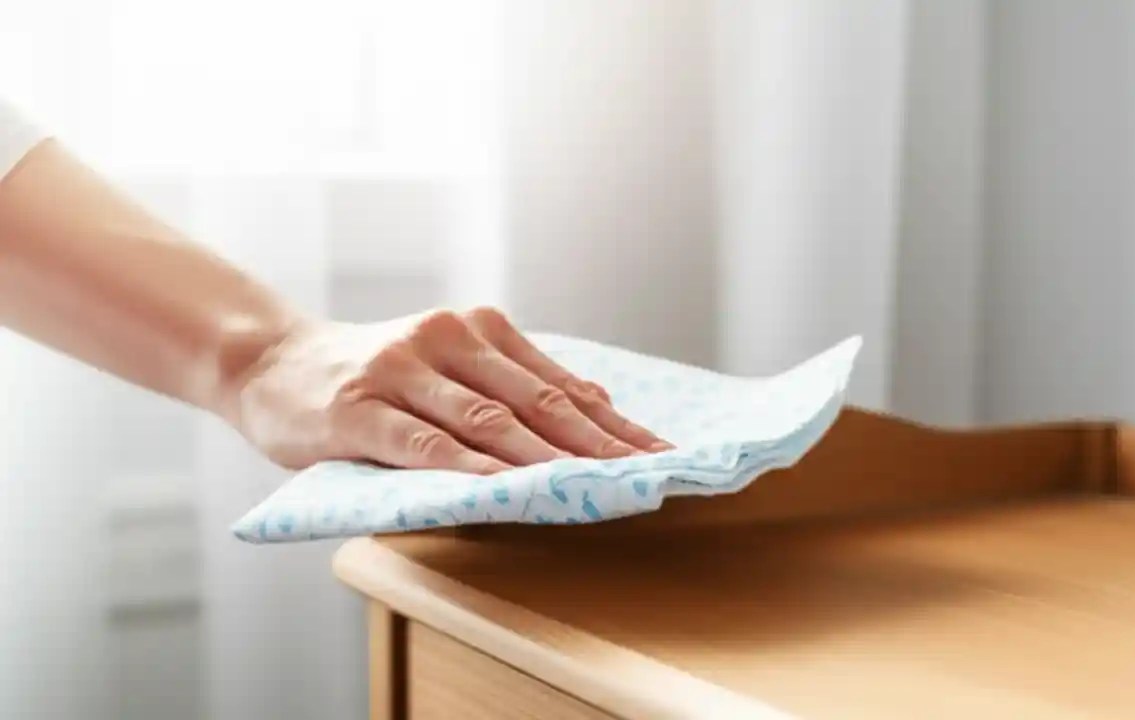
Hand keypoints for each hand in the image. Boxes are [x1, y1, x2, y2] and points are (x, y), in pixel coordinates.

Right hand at [223, 307, 672, 471]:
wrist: (270, 363)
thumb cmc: (372, 379)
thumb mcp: (446, 370)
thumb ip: (505, 390)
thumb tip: (592, 424)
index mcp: (479, 329)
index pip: (562, 384)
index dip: (615, 424)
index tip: (663, 454)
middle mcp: (447, 339)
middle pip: (538, 401)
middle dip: (599, 445)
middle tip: (648, 477)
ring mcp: (400, 371)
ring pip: (488, 421)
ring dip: (547, 459)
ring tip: (596, 488)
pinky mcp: (358, 409)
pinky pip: (423, 445)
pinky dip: (470, 469)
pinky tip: (507, 490)